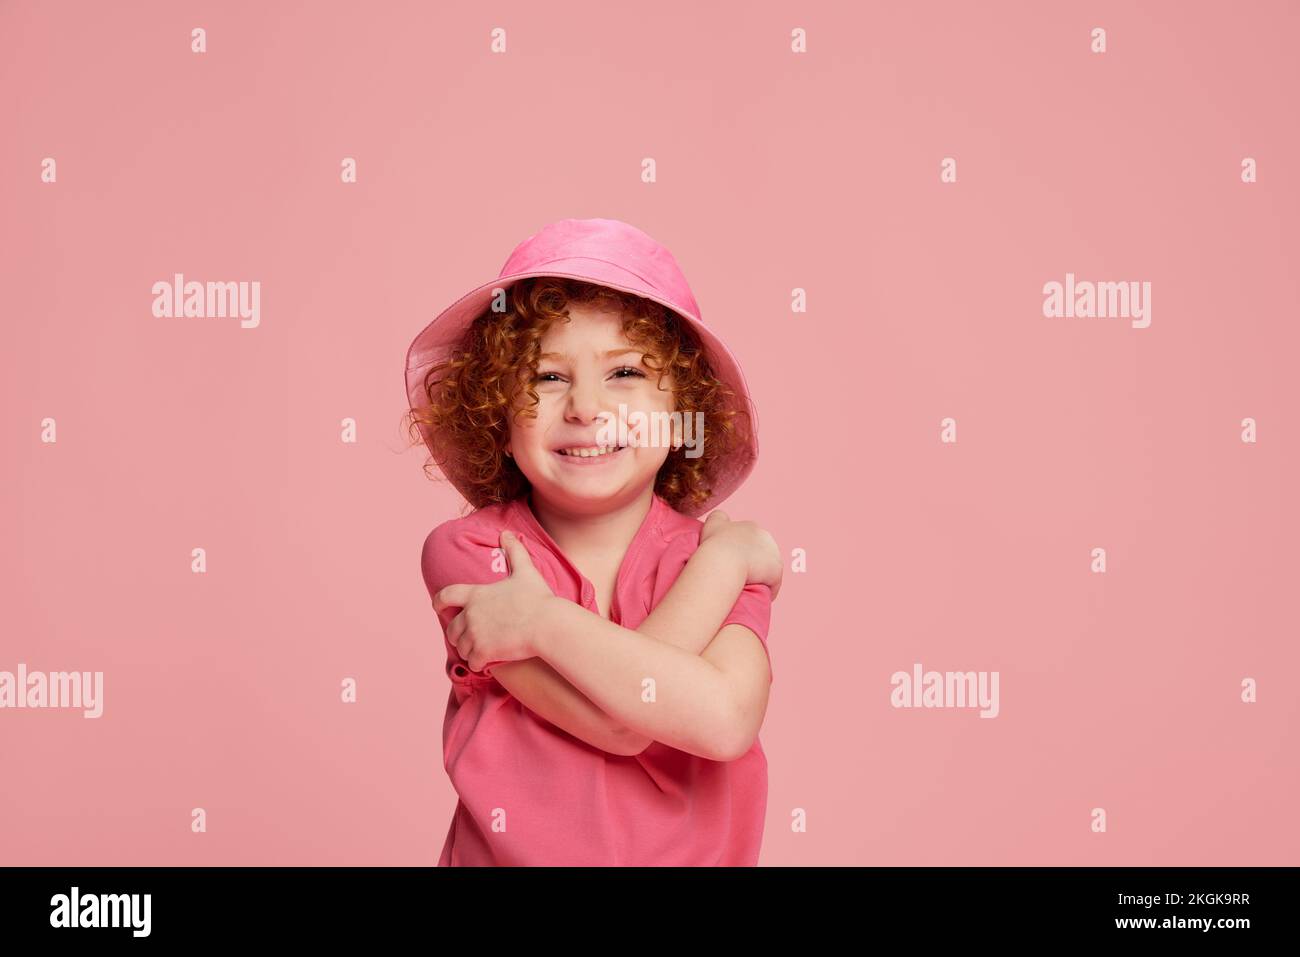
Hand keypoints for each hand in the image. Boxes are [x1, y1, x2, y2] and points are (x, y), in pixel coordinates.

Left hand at [433, 530, 556, 672]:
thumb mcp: (526, 571)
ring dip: (469, 649)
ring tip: (481, 650)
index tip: (436, 606)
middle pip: (452, 628)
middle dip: (458, 633)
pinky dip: (478, 663)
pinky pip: (472, 662)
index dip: (438, 601)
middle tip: (470, 637)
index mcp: (476, 594)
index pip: (446, 595)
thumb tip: (507, 533)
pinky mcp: (482, 652)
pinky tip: (487, 662)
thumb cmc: (538, 599)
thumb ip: (514, 551)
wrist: (546, 625)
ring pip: (461, 647)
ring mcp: (475, 635)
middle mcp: (470, 614)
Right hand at [698, 510, 782, 599]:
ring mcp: (772, 553)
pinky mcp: (776, 570)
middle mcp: (764, 536)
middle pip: (762, 552)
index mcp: (750, 527)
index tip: (736, 559)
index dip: (744, 549)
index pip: (751, 538)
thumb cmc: (714, 544)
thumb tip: (719, 518)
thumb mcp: (712, 524)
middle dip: (754, 562)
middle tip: (741, 577)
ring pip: (769, 567)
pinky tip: (758, 596)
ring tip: (751, 589)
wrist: (724, 560)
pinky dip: (768, 590)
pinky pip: (774, 583)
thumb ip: (717, 518)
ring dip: (762, 577)